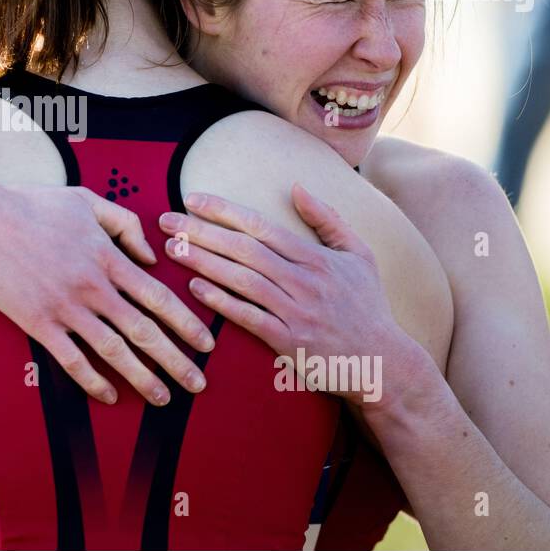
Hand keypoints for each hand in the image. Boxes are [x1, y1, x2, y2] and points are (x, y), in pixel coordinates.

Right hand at [0, 180, 214, 406]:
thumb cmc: (33, 204)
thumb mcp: (87, 200)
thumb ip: (126, 225)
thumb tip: (151, 257)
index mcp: (108, 257)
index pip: (159, 296)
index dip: (187, 323)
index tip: (206, 344)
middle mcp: (93, 286)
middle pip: (144, 331)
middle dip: (176, 361)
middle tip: (198, 384)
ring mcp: (65, 307)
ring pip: (113, 351)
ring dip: (142, 378)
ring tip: (163, 398)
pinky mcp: (37, 322)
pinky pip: (71, 360)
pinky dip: (93, 381)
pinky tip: (110, 396)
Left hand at [157, 183, 418, 407]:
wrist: (384, 362)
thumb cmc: (368, 306)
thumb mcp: (359, 255)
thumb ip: (328, 220)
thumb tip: (297, 187)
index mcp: (317, 257)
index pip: (262, 226)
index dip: (224, 211)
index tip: (192, 199)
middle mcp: (305, 281)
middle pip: (244, 249)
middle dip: (201, 232)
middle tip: (165, 220)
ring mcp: (297, 312)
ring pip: (242, 280)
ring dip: (204, 263)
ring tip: (172, 249)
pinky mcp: (290, 342)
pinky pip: (250, 318)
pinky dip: (222, 303)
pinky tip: (195, 289)